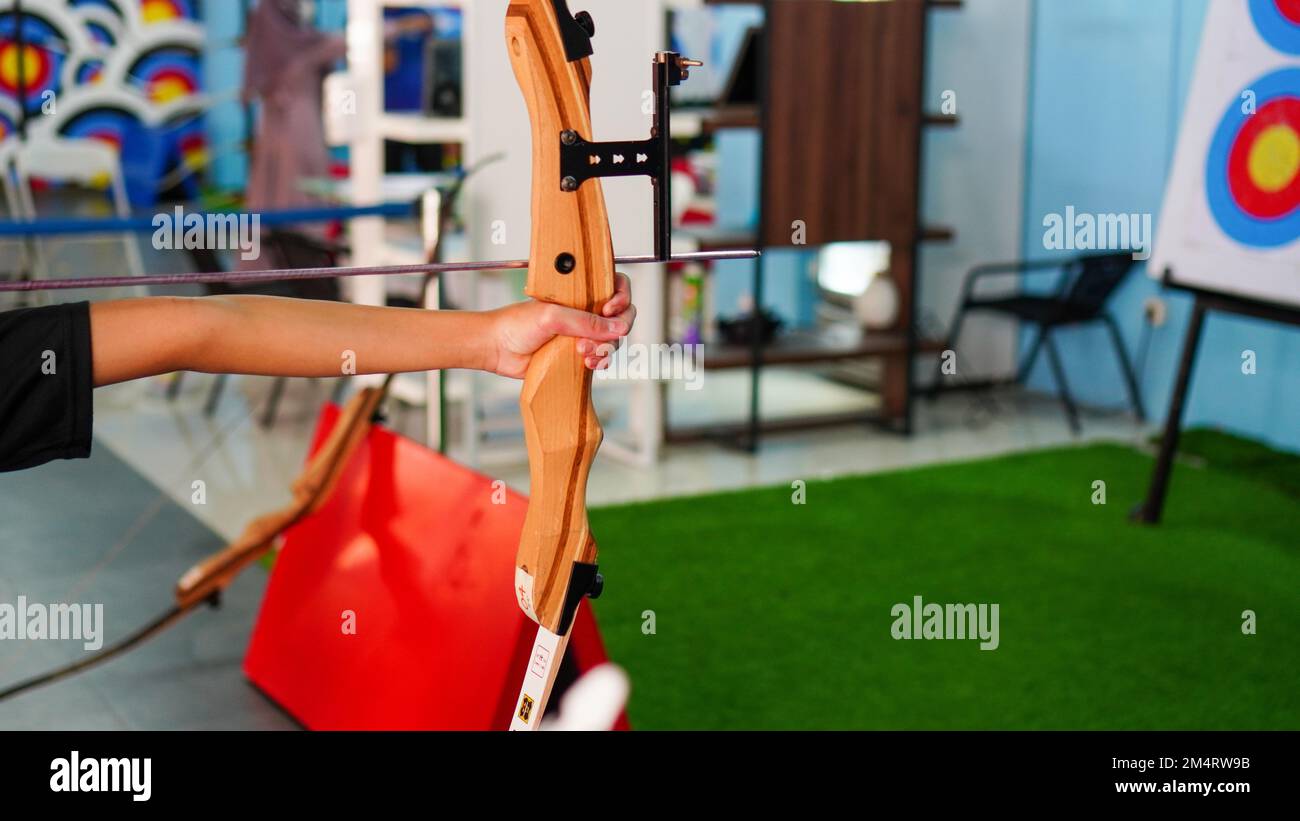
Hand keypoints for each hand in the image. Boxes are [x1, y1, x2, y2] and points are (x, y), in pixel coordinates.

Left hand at [486, 273, 634, 378]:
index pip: (616, 285)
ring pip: (613, 340)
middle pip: (621, 315)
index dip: (621, 297)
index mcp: (580, 292)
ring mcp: (584, 333)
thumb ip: (586, 321)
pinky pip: (602, 357)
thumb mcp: (552, 316)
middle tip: (595, 338)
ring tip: (582, 352)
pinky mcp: (578, 354)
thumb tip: (617, 327)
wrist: (498, 349)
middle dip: (614, 329)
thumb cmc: (516, 324)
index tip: (609, 309)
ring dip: (603, 348)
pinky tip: (587, 363)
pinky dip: (600, 361)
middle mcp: (585, 310)